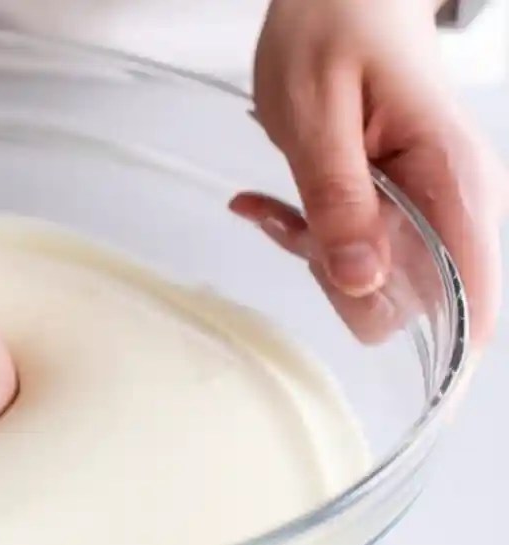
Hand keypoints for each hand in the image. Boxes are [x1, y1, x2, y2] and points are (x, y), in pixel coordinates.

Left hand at [230, 0, 503, 347]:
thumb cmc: (334, 32)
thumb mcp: (314, 114)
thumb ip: (337, 198)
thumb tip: (360, 281)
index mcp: (455, 179)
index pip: (471, 298)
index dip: (407, 316)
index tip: (343, 278)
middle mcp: (456, 205)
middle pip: (407, 302)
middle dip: (338, 276)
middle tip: (299, 220)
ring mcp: (430, 211)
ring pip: (374, 284)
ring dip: (316, 253)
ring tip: (282, 198)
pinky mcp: (399, 210)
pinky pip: (357, 255)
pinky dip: (309, 237)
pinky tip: (270, 204)